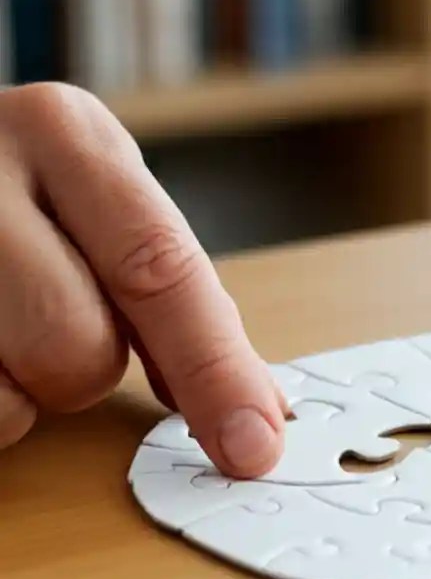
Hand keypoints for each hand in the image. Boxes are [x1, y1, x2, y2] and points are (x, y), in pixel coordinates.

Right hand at [0, 83, 285, 475]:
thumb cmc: (17, 188)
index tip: (254, 444)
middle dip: (87, 369)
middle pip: (77, 346)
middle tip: (59, 322)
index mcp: (64, 134)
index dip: (214, 369)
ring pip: (9, 393)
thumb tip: (257, 408)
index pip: (161, 270)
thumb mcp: (96, 201)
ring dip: (21, 393)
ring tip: (0, 327)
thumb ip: (174, 297)